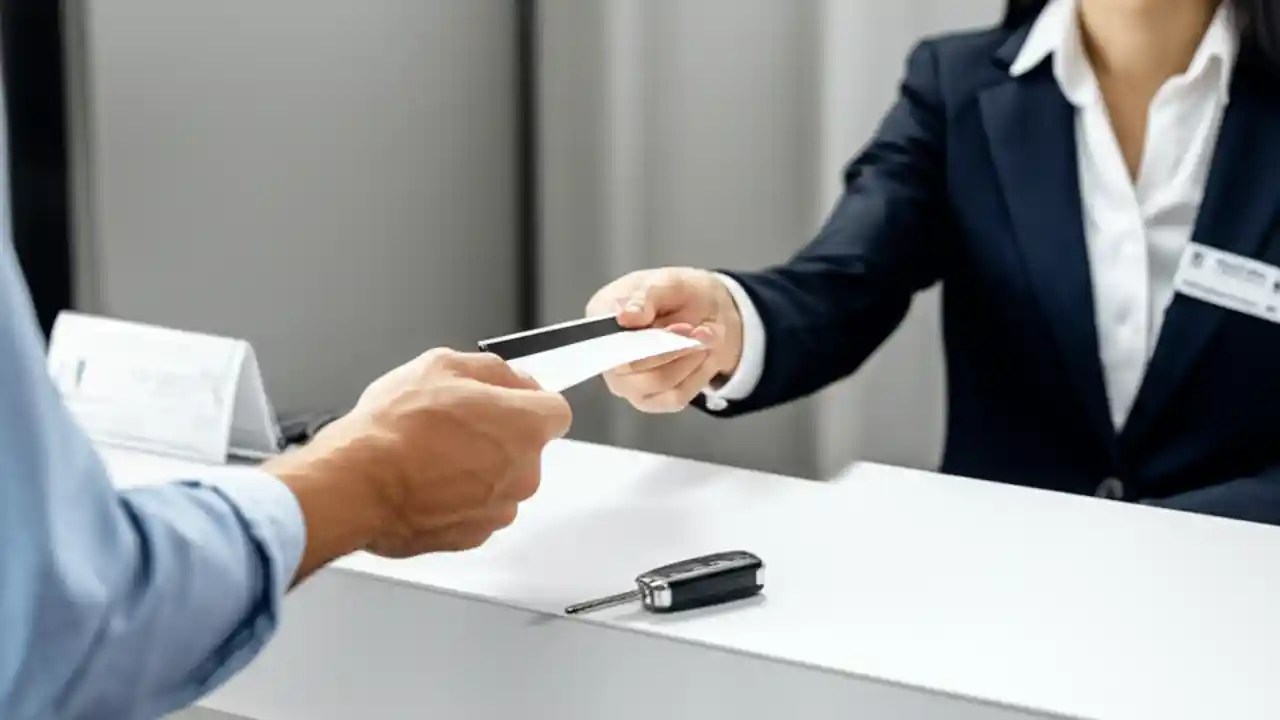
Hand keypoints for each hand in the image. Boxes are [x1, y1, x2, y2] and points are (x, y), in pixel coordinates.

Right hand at [268, 350, 572, 580]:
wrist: (356, 485)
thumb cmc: (395, 429)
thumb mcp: (442, 366)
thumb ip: (492, 371)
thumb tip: (513, 379)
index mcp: (526, 426)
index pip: (555, 410)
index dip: (528, 401)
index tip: (506, 401)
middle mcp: (523, 472)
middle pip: (526, 447)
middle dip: (498, 436)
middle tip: (452, 425)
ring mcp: (499, 508)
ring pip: (500, 481)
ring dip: (477, 469)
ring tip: (431, 456)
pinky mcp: (474, 536)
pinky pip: (476, 509)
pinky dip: (457, 499)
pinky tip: (424, 484)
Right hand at [585, 267, 743, 412]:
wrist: (705, 313)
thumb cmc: (680, 294)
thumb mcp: (670, 282)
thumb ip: (647, 296)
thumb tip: (624, 316)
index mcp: (601, 316)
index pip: (608, 338)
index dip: (644, 337)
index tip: (681, 325)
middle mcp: (605, 354)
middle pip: (633, 366)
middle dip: (675, 348)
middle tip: (701, 331)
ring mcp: (624, 382)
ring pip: (658, 383)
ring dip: (690, 360)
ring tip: (707, 337)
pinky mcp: (647, 400)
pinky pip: (673, 398)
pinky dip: (696, 376)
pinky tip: (702, 356)